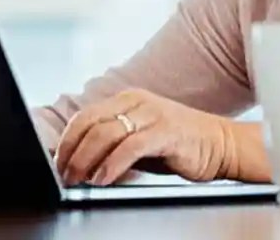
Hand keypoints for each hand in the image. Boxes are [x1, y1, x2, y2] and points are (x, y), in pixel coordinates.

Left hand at [54, 89, 235, 186]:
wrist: (221, 144)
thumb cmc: (178, 146)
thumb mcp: (138, 141)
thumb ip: (112, 145)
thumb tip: (77, 162)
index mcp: (128, 99)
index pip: (85, 116)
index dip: (67, 140)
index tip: (58, 163)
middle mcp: (138, 101)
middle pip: (90, 123)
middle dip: (72, 152)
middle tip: (65, 175)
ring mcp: (153, 114)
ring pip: (106, 133)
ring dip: (86, 159)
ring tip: (79, 179)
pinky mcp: (167, 131)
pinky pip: (130, 146)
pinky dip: (111, 164)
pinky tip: (103, 178)